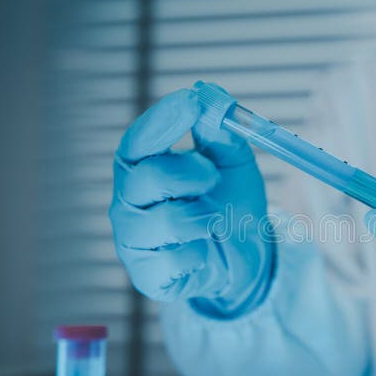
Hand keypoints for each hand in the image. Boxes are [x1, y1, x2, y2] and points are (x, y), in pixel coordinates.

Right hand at [109, 86, 272, 311]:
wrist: (245, 257)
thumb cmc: (230, 203)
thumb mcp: (233, 163)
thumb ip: (222, 134)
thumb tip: (215, 101)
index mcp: (144, 168)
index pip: (138, 142)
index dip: (162, 120)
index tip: (191, 101)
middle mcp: (130, 202)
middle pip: (145, 178)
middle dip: (188, 172)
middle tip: (213, 176)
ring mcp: (134, 240)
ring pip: (165, 221)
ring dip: (202, 216)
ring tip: (214, 219)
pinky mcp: (147, 275)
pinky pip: (175, 261)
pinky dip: (200, 254)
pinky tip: (203, 251)